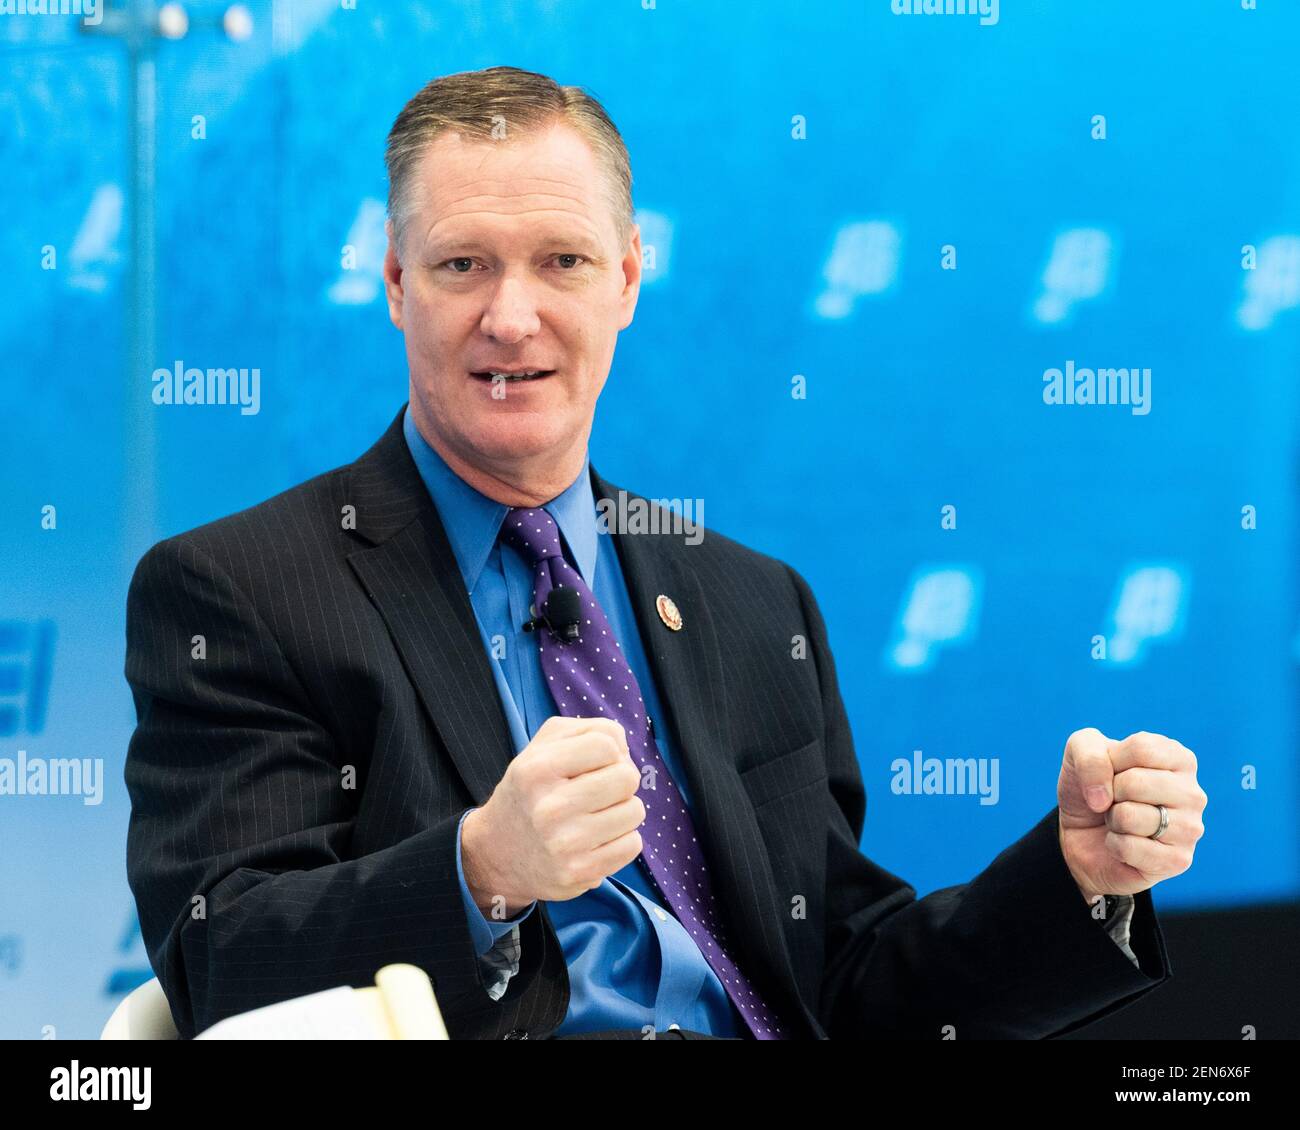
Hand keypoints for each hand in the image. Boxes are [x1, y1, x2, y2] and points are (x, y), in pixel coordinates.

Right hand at [461, 716, 644, 914]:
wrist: (496, 852)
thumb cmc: (531, 790)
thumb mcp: (542, 746)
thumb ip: (588, 730)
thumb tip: (626, 749)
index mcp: (537, 769)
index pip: (607, 743)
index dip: (611, 751)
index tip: (597, 765)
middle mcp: (549, 807)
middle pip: (627, 777)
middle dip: (620, 780)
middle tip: (600, 791)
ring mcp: (564, 844)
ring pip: (635, 811)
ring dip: (623, 811)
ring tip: (597, 815)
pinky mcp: (579, 873)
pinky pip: (632, 845)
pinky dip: (623, 839)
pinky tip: (598, 839)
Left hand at [1057, 728, 1206, 902]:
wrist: (1081, 835)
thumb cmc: (1091, 788)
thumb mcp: (1079, 752)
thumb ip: (1088, 754)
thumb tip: (1101, 797)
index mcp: (1178, 758)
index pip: (1141, 749)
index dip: (1111, 761)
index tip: (1112, 772)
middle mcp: (1193, 793)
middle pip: (1136, 782)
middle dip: (1110, 793)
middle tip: (1115, 801)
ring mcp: (1190, 829)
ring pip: (1131, 816)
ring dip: (1112, 819)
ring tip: (1121, 822)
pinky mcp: (1178, 861)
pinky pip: (1129, 847)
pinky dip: (1114, 845)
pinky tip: (1124, 845)